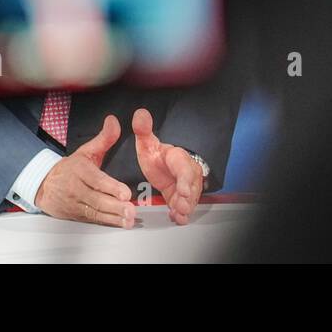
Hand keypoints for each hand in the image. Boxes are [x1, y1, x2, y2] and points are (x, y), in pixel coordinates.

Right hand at [34, 114, 135, 226]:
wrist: (44, 185)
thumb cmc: (70, 168)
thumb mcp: (86, 151)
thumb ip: (104, 138)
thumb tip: (114, 121)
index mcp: (79, 170)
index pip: (96, 180)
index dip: (110, 187)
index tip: (125, 193)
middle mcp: (76, 188)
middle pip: (96, 199)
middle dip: (115, 206)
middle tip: (130, 210)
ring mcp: (74, 204)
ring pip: (94, 212)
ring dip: (113, 217)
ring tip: (128, 220)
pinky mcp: (75, 215)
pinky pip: (91, 220)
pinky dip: (106, 222)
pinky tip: (119, 224)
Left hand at [132, 107, 202, 224]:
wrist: (164, 167)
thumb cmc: (157, 156)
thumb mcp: (147, 144)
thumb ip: (143, 130)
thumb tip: (139, 113)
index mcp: (178, 157)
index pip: (185, 168)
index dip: (185, 179)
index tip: (182, 189)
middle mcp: (187, 172)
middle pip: (192, 185)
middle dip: (187, 197)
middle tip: (181, 206)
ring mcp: (187, 186)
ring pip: (191, 197)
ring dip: (186, 206)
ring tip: (180, 214)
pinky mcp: (184, 198)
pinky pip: (187, 206)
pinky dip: (183, 213)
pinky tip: (178, 218)